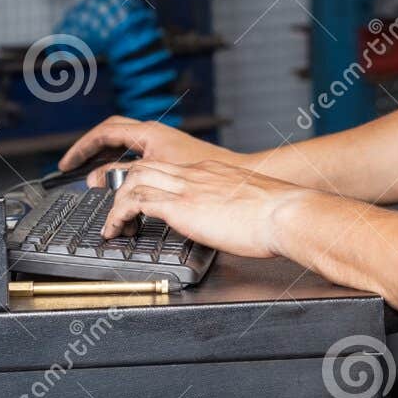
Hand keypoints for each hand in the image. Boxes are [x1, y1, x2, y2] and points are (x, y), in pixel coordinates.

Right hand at [58, 116, 238, 186]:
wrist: (243, 178)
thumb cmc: (206, 174)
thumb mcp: (154, 173)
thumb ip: (123, 174)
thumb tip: (96, 178)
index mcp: (149, 132)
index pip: (105, 132)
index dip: (82, 147)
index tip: (67, 163)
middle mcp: (156, 134)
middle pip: (112, 136)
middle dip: (91, 151)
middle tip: (74, 168)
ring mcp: (165, 145)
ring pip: (127, 149)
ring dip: (108, 162)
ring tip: (95, 181)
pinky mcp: (174, 158)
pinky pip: (140, 159)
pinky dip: (126, 171)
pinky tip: (124, 188)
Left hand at [99, 159, 312, 258]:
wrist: (287, 212)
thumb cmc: (279, 214)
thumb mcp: (250, 204)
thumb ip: (232, 207)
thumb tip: (230, 224)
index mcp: (210, 172)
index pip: (167, 167)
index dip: (146, 179)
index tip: (138, 197)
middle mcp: (194, 174)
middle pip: (142, 165)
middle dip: (120, 183)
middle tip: (113, 207)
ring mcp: (186, 187)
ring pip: (133, 179)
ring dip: (115, 202)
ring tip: (111, 225)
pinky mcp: (181, 206)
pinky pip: (136, 202)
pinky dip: (118, 215)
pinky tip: (114, 231)